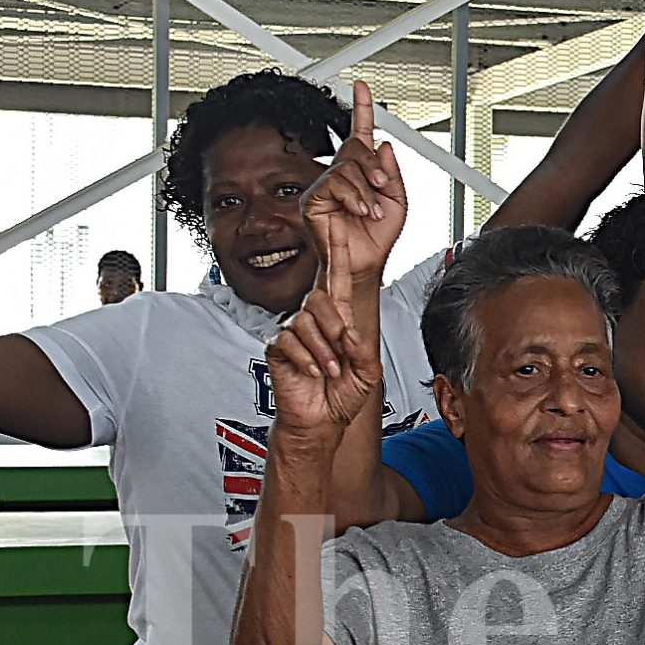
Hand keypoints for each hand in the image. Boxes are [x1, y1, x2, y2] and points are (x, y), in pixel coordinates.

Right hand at [266, 229, 381, 448]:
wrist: (321, 421)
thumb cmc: (342, 395)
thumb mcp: (367, 371)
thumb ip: (362, 347)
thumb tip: (348, 329)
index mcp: (338, 319)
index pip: (336, 279)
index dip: (336, 251)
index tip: (336, 223)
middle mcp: (314, 320)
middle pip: (321, 299)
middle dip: (336, 328)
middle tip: (343, 354)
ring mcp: (294, 331)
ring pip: (306, 322)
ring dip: (324, 351)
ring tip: (329, 371)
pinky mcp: (277, 346)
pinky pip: (291, 342)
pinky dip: (307, 360)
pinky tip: (312, 373)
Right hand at [305, 78, 405, 280]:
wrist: (365, 265)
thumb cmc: (377, 238)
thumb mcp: (396, 202)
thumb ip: (392, 173)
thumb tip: (383, 145)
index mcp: (361, 173)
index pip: (359, 134)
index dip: (361, 109)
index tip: (362, 87)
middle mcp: (340, 175)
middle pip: (355, 148)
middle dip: (373, 167)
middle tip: (382, 188)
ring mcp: (324, 186)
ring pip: (346, 167)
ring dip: (366, 189)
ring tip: (372, 211)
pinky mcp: (312, 199)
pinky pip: (333, 183)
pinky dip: (353, 197)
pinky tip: (360, 211)